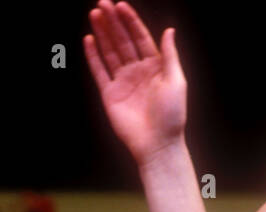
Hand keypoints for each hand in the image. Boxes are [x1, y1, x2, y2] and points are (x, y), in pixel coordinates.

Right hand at [85, 1, 186, 163]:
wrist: (157, 144)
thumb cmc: (172, 116)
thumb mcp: (176, 81)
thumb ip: (169, 55)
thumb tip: (169, 30)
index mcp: (155, 66)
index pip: (140, 38)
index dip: (130, 21)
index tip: (120, 5)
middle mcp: (137, 71)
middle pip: (122, 41)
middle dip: (113, 22)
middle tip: (102, 3)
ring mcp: (123, 82)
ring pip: (110, 52)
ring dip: (102, 33)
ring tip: (94, 15)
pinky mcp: (110, 95)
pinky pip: (99, 71)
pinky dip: (93, 56)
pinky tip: (89, 40)